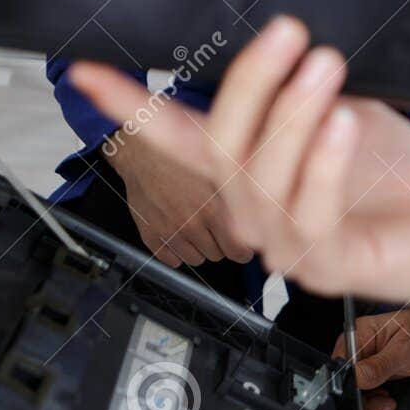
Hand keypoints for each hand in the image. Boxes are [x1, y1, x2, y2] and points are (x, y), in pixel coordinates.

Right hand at [68, 17, 409, 316]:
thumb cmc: (395, 176)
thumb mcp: (347, 107)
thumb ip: (308, 80)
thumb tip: (289, 26)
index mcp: (252, 167)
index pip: (177, 136)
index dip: (131, 105)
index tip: (90, 70)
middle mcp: (256, 207)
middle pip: (223, 142)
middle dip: (252, 80)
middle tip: (290, 32)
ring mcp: (286, 242)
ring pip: (262, 174)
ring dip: (293, 112)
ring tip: (327, 65)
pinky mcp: (326, 265)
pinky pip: (310, 212)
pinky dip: (325, 161)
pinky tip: (344, 123)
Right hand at [103, 118, 252, 267]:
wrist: (143, 150)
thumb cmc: (182, 152)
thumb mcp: (221, 167)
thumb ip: (242, 190)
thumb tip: (266, 205)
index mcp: (214, 209)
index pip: (238, 251)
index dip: (245, 249)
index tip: (245, 246)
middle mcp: (191, 224)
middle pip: (218, 255)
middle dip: (222, 244)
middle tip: (219, 227)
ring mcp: (168, 232)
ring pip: (195, 259)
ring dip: (201, 248)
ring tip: (199, 227)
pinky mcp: (149, 235)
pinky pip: (170, 260)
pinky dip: (177, 252)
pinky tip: (180, 234)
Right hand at [332, 308, 409, 409]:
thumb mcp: (403, 350)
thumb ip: (379, 366)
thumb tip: (357, 379)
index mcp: (359, 335)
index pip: (343, 366)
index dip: (348, 388)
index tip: (360, 406)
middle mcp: (356, 347)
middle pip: (346, 381)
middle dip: (360, 401)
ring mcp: (362, 360)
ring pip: (354, 390)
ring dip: (368, 404)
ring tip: (387, 404)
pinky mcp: (369, 371)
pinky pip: (364, 391)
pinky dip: (373, 401)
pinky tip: (386, 400)